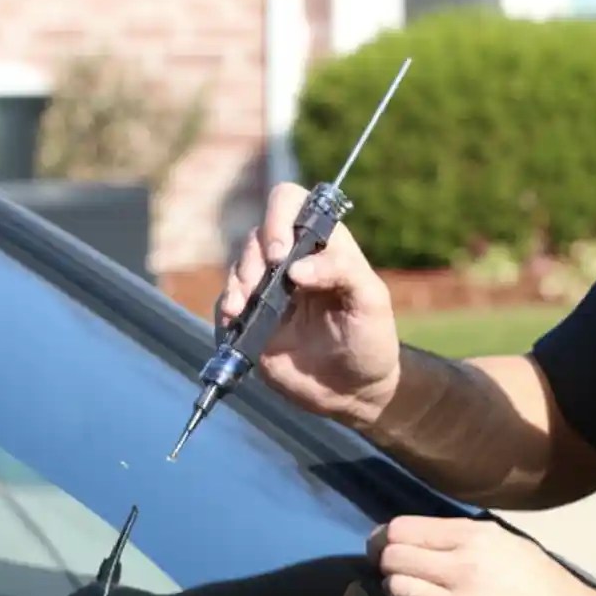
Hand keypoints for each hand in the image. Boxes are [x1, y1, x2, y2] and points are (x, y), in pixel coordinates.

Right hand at [219, 181, 400, 425]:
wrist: (353, 391)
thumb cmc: (370, 339)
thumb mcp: (371, 301)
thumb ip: (343, 271)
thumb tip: (294, 268)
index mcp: (323, 245)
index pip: (290, 204)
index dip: (279, 218)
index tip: (280, 255)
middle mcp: (291, 260)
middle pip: (257, 235)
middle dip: (254, 259)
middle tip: (261, 287)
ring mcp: (268, 290)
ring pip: (238, 266)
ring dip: (236, 284)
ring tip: (242, 308)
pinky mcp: (251, 320)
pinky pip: (225, 304)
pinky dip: (224, 310)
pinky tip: (233, 321)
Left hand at [367, 516, 595, 595]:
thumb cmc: (542, 582)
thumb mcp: (506, 542)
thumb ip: (461, 535)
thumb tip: (419, 535)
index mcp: (474, 540)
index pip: (402, 530)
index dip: (388, 535)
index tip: (389, 539)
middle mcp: (460, 572)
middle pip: (392, 559)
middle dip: (389, 559)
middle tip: (396, 562)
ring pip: (396, 590)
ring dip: (399, 586)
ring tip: (414, 586)